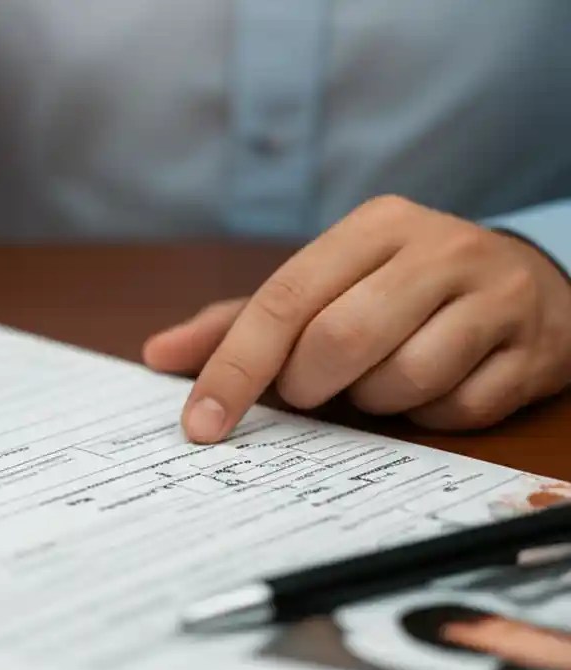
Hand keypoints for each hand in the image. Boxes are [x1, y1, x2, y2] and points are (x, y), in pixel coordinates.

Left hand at [143, 195, 570, 441]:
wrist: (531, 283)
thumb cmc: (401, 289)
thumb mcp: (326, 285)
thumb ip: (242, 321)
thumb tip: (157, 354)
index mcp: (376, 225)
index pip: (284, 299)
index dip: (235, 368)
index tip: (201, 424)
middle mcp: (439, 249)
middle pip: (339, 341)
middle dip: (309, 385)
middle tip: (314, 387)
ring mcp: (495, 297)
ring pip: (402, 381)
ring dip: (374, 402)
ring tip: (380, 377)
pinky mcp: (533, 351)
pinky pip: (458, 412)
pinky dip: (430, 416)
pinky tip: (434, 387)